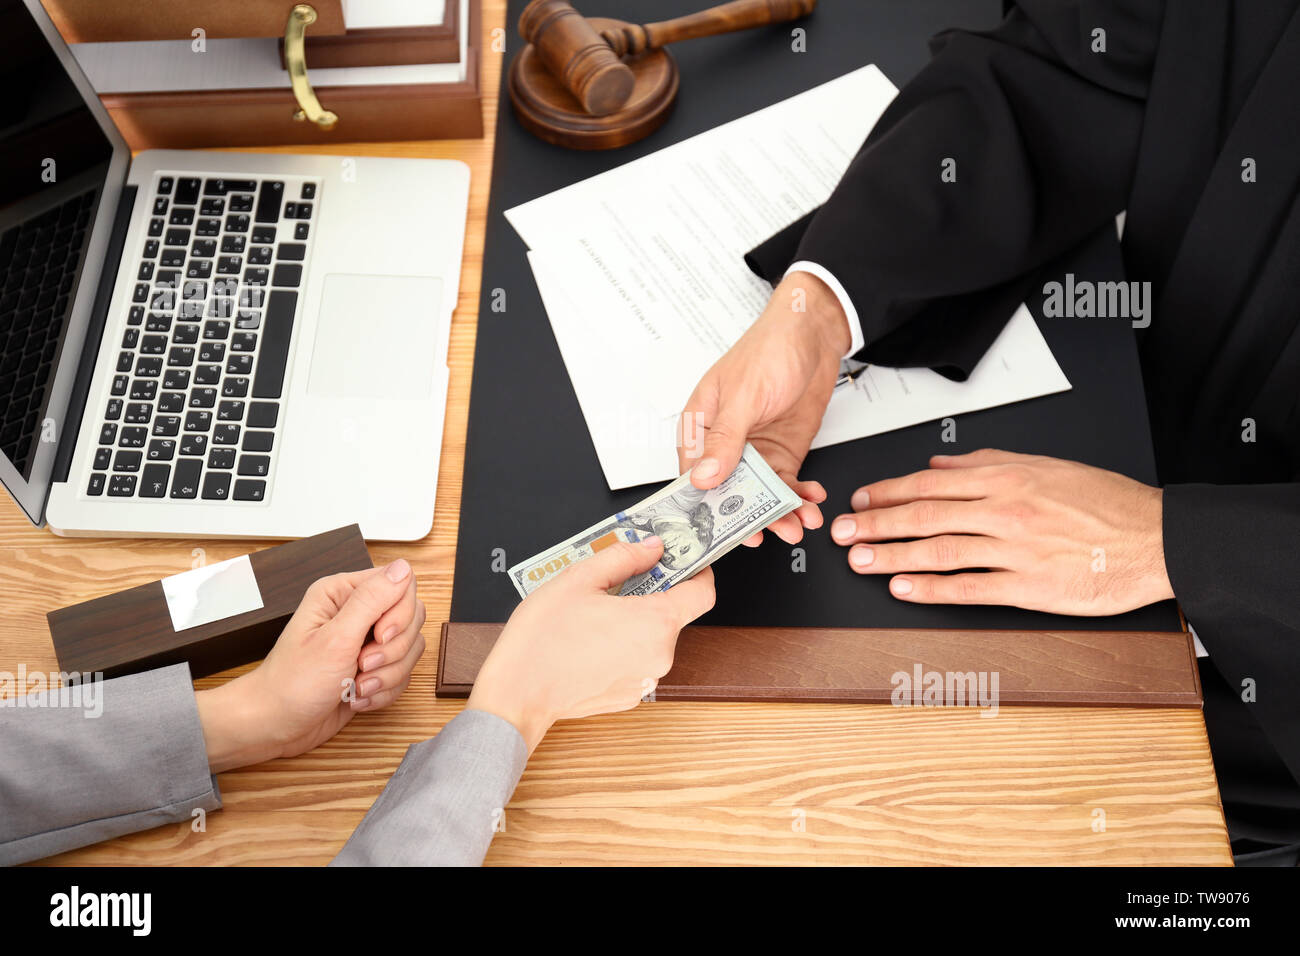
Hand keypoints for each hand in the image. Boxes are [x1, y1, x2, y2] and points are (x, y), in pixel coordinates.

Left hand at [196, 559, 426, 772]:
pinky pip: (401, 674)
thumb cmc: (293, 682)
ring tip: (356, 686)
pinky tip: (357, 697)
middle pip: (411, 618)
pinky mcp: (373, 668)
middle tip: (361, 665)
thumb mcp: (336, 638)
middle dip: (393, 650)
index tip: (379, 637)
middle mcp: (357, 613)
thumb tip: (402, 568)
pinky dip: (383, 691)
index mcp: (342, 593)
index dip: (399, 613)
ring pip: (409, 649)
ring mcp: (366, 642)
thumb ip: (372, 600)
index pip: (401, 584)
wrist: (277, 725)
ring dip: (387, 675)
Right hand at [467, 536, 714, 752]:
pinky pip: (635, 662)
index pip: (703, 593)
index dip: (697, 572)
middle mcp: (659, 655)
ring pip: (651, 639)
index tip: (683, 561)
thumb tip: (651, 547)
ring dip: (632, 624)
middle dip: (649, 596)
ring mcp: (645, 680)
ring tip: (593, 616)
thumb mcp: (579, 579)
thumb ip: (623, 556)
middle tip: (615, 585)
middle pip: (672, 615)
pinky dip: (620, 649)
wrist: (517, 694)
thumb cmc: (543, 639)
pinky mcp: (628, 696)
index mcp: (655, 622)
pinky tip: (589, 642)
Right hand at [678, 272, 847, 546]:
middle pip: (729, 492)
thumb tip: (702, 476)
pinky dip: (799, 498)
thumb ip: (725, 439)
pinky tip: (811, 503)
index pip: (692, 474)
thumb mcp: (744, 395)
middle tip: (768, 535)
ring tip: (799, 523)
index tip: (720, 530)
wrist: (816, 333)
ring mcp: (755, 451)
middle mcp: (725, 443)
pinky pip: (786, 485)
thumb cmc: (770, 348)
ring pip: (760, 494)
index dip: (705, 505)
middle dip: (749, 516)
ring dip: (779, 512)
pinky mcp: (782, 453)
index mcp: (701, 425)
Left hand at [830, 449, 1174, 614]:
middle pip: (925, 515)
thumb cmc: (1105, 503)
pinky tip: (904, 589)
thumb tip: (941, 462)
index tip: (860, 501)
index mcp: (1007, 478)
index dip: (888, 492)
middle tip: (842, 533)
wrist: (1154, 539)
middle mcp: (1006, 510)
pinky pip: (970, 587)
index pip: (931, 483)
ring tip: (860, 561)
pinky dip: (932, 588)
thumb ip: (988, 464)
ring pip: (939, 550)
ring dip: (893, 556)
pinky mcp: (1029, 586)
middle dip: (876, 524)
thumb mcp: (1046, 466)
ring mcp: (1016, 549)